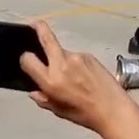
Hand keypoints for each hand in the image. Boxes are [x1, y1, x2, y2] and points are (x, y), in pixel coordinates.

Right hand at [19, 19, 133, 134]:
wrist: (113, 109)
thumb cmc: (85, 114)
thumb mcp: (59, 111)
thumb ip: (44, 99)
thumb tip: (34, 91)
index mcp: (50, 80)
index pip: (28, 59)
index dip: (25, 59)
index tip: (27, 61)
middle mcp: (61, 64)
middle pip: (46, 38)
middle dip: (38, 27)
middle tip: (34, 24)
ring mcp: (76, 57)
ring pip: (62, 51)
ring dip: (61, 58)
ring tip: (72, 76)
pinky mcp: (89, 55)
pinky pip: (76, 57)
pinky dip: (76, 64)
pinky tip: (84, 76)